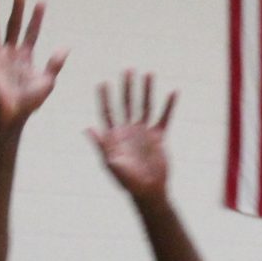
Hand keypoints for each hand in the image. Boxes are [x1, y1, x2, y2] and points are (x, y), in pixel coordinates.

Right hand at [0, 0, 67, 129]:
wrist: (14, 116)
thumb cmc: (30, 102)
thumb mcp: (47, 81)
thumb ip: (55, 64)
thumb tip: (67, 47)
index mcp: (26, 55)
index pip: (32, 31)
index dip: (36, 17)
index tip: (42, 1)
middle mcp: (11, 52)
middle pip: (14, 25)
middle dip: (17, 9)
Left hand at [87, 70, 176, 201]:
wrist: (149, 191)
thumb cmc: (127, 182)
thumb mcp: (111, 164)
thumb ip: (101, 145)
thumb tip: (87, 128)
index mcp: (115, 137)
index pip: (108, 112)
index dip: (105, 98)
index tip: (102, 82)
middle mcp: (128, 131)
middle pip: (127, 104)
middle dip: (127, 87)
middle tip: (128, 69)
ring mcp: (143, 133)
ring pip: (145, 106)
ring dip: (147, 90)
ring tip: (149, 73)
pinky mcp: (158, 137)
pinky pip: (164, 118)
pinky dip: (169, 105)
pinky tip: (173, 92)